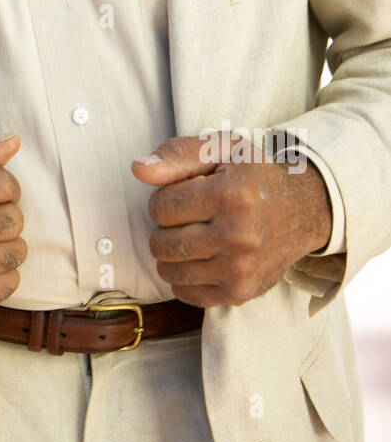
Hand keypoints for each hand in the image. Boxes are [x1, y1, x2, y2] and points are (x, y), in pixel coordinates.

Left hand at [131, 135, 332, 307]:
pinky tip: (201, 258)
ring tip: (194, 236)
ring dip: (172, 253)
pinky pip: (185, 293)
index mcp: (231, 196)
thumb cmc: (254, 176)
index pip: (160, 207)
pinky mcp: (239, 293)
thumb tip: (139, 169)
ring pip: (168, 270)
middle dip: (166, 227)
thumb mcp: (222, 149)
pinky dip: (184, 276)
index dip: (165, 198)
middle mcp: (237, 237)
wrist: (302, 211)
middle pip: (161, 242)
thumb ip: (177, 154)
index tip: (187, 193)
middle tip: (190, 216)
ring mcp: (239, 270)